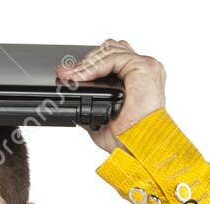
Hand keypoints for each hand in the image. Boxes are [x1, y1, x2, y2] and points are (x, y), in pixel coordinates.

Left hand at [56, 39, 165, 154]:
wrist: (136, 148)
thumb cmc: (126, 139)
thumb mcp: (100, 117)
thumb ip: (90, 102)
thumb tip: (72, 96)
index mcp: (135, 79)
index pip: (110, 58)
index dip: (88, 63)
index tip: (67, 73)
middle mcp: (141, 71)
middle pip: (109, 50)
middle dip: (84, 61)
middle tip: (64, 73)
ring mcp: (145, 66)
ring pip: (110, 51)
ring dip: (86, 63)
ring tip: (70, 76)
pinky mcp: (144, 67)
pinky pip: (113, 59)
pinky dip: (94, 66)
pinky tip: (81, 76)